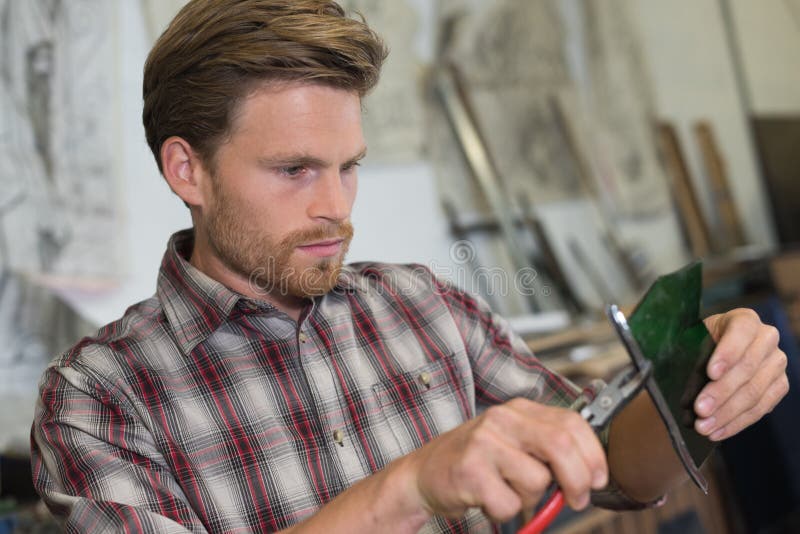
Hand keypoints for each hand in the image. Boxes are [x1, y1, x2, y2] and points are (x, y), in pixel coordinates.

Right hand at [404, 398, 607, 522]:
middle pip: (560, 444)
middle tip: (577, 499)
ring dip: (529, 499)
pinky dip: (504, 512)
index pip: (571, 422)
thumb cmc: (474, 462)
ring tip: (507, 492)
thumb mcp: (512, 443)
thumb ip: (547, 450)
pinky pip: (509, 503)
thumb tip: (589, 474)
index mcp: (518, 410)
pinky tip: (488, 500)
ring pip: (536, 480)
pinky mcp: (470, 470)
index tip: (598, 478)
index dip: (593, 454)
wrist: (422, 474)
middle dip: (578, 479)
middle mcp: (501, 419)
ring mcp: (484, 443)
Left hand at [695, 308, 788, 440]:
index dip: (727, 353)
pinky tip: (717, 432)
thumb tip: (687, 398)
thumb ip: (693, 361)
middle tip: (699, 410)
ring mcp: (777, 363)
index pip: (740, 332)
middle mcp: (767, 338)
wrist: (718, 349)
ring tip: (703, 427)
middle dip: (721, 392)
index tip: (710, 373)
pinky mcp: (779, 386)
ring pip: (754, 393)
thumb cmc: (702, 343)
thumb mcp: (694, 341)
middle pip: (747, 368)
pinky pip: (761, 409)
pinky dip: (736, 423)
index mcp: (744, 320)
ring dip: (726, 414)